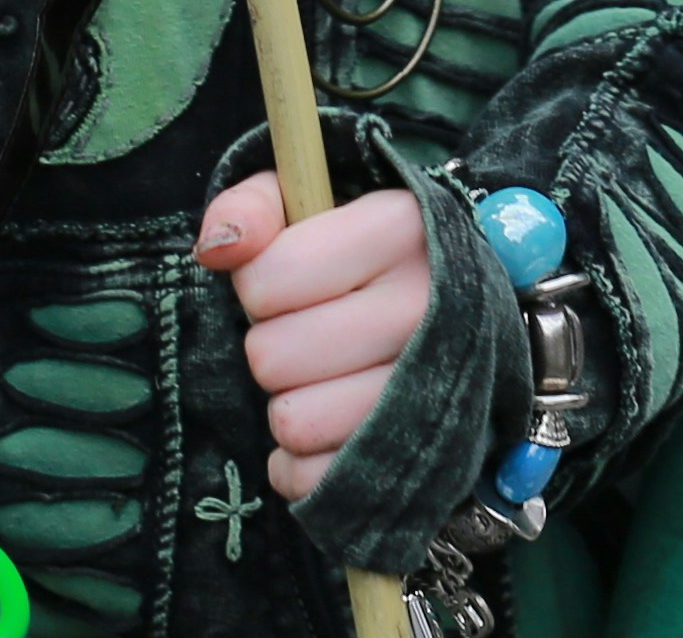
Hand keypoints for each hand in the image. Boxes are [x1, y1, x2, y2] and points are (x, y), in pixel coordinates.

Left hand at [198, 174, 431, 504]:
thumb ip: (253, 208)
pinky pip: (315, 480)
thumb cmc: (366, 256)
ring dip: (287, 406)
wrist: (465, 315)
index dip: (259, 285)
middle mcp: (426, 308)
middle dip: (271, 347)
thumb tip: (217, 250)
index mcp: (401, 229)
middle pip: (272, 357)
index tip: (290, 281)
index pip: (268, 279)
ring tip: (318, 381)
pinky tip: (322, 435)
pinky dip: (299, 466)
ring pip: (293, 422)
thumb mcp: (314, 203)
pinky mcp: (425, 460)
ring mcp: (432, 391)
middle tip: (305, 336)